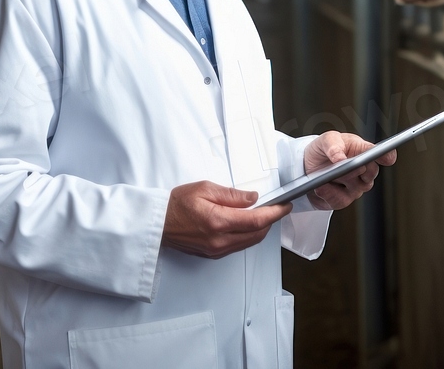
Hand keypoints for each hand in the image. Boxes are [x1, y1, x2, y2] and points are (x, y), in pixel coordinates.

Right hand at [162, 181, 292, 258]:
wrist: (158, 223)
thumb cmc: (176, 204)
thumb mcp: (204, 189)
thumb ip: (231, 195)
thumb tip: (252, 198)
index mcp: (218, 222)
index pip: (256, 220)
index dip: (275, 213)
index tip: (285, 206)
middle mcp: (219, 240)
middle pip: (257, 234)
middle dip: (270, 221)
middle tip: (276, 207)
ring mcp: (217, 250)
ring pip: (249, 242)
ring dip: (260, 229)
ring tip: (263, 214)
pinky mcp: (213, 254)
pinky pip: (238, 246)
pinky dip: (248, 235)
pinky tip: (247, 225)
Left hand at [303, 131, 396, 210]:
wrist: (307, 167)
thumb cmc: (322, 150)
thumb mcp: (325, 140)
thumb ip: (333, 145)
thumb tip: (340, 158)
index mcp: (361, 150)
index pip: (379, 153)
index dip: (387, 155)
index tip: (388, 158)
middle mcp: (362, 170)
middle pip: (371, 173)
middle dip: (357, 170)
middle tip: (346, 166)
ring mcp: (355, 186)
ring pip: (357, 189)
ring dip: (340, 182)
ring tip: (325, 178)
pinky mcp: (343, 199)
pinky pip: (340, 200)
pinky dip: (328, 194)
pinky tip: (320, 187)